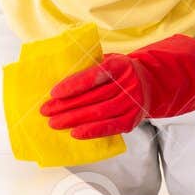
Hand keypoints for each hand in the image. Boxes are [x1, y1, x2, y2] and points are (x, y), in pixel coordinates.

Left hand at [40, 34, 194, 138]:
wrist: (149, 83)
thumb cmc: (119, 72)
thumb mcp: (108, 61)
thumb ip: (89, 67)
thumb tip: (59, 81)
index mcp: (120, 65)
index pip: (93, 76)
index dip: (72, 85)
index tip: (53, 92)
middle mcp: (129, 84)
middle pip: (93, 97)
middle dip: (66, 105)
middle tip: (46, 111)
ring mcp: (133, 103)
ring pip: (99, 113)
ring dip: (74, 119)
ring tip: (54, 123)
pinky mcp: (133, 120)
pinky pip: (110, 127)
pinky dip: (92, 131)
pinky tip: (75, 133)